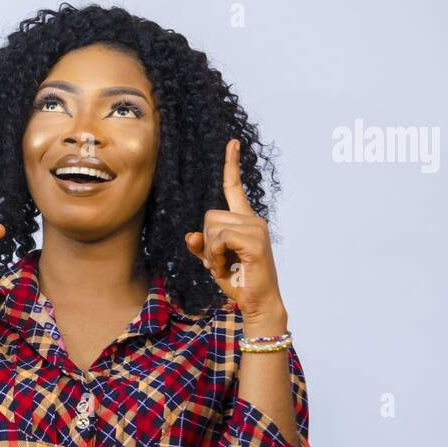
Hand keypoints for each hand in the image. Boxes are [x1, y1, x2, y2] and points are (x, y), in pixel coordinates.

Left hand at [183, 139, 285, 323]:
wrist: (257, 304)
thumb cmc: (238, 282)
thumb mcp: (214, 261)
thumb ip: (202, 246)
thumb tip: (190, 236)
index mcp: (245, 221)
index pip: (234, 188)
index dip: (231, 165)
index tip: (232, 143)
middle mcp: (253, 220)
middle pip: (209, 216)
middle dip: (206, 242)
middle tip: (219, 262)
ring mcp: (256, 229)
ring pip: (212, 228)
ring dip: (211, 252)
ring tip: (225, 266)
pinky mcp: (255, 241)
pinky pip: (219, 238)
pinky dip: (216, 255)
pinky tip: (226, 267)